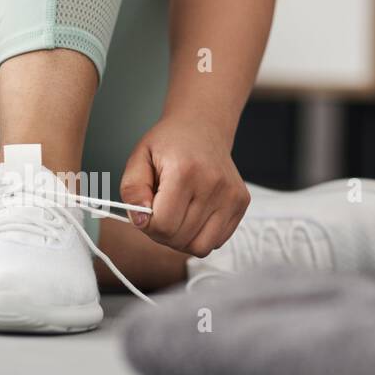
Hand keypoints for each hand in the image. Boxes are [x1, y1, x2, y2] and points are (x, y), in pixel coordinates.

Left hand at [119, 116, 249, 256]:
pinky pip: (217, 241)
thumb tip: (140, 220)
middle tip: (160, 212)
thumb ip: (132, 191)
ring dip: (182, 239)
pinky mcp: (241, 203)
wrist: (203, 127)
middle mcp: (213, 184)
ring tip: (177, 217)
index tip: (147, 211)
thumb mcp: (139, 158)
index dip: (148, 225)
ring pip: (201, 247)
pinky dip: (201, 236)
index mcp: (185, 171)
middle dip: (163, 233)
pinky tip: (194, 215)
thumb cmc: (169, 143)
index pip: (164, 225)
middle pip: (180, 239)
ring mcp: (231, 196)